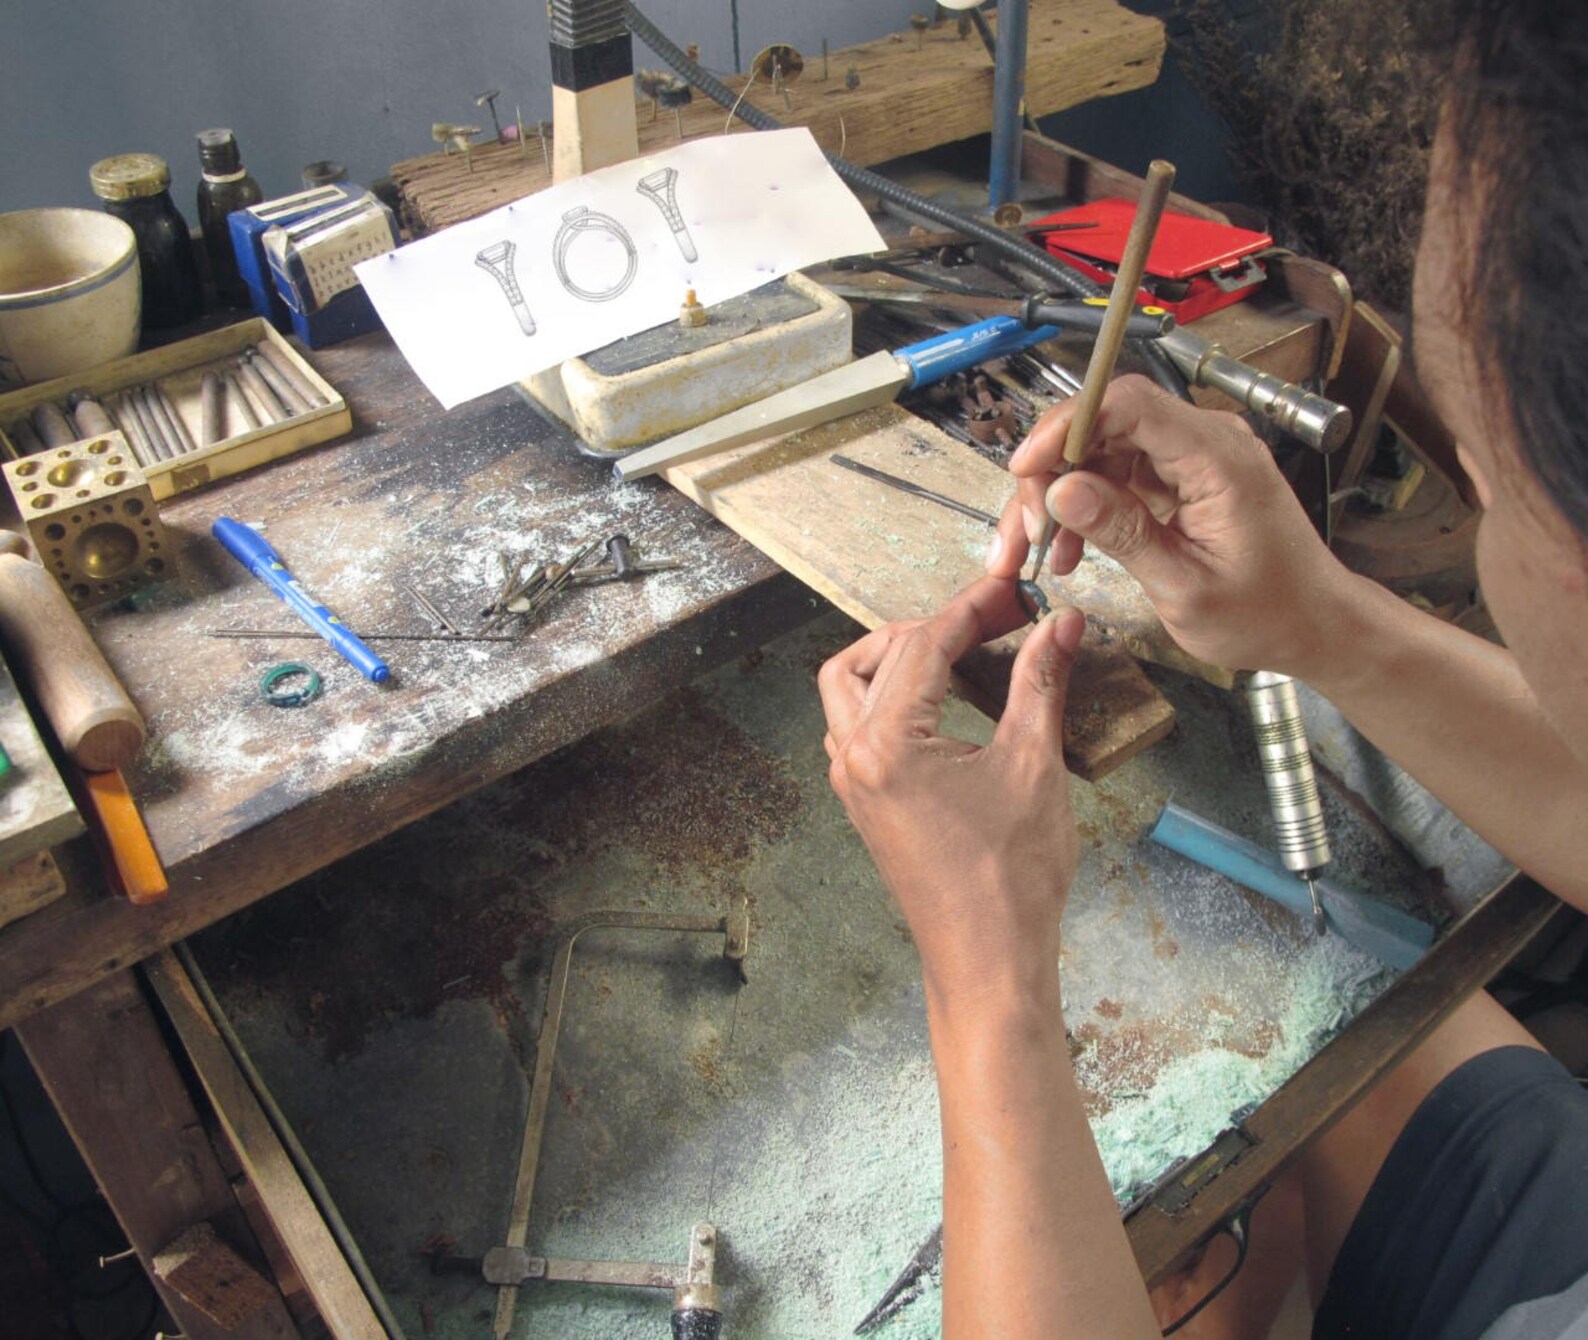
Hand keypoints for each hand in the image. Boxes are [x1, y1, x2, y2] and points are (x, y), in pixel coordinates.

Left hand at [818, 577, 1084, 1006]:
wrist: (987, 961)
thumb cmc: (1010, 879)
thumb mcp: (1033, 766)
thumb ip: (1040, 684)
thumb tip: (1060, 625)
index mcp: (888, 744)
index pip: (923, 645)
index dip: (972, 608)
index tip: (1013, 590)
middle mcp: (854, 758)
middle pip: (871, 656)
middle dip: (930, 628)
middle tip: (989, 619)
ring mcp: (853, 783)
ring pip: (850, 690)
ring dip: (897, 659)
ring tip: (959, 651)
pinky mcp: (866, 803)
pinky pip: (859, 727)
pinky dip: (893, 698)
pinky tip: (943, 700)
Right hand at [984, 375, 1355, 676]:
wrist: (1313, 625)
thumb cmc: (1267, 613)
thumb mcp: (1185, 587)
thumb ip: (1123, 533)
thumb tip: (1062, 490)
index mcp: (1218, 458)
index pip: (1128, 403)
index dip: (1067, 425)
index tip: (1025, 468)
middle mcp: (1206, 442)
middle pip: (1105, 422)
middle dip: (1052, 468)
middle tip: (1027, 527)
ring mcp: (1192, 458)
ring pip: (1102, 450)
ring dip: (1061, 493)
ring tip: (1038, 547)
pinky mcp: (1180, 478)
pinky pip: (1117, 475)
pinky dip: (1084, 507)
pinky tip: (1067, 549)